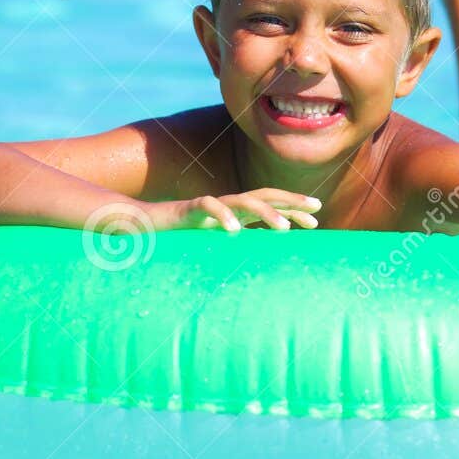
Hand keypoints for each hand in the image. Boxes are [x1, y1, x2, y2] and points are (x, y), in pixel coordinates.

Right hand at [150, 189, 321, 232]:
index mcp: (235, 212)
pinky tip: (235, 230)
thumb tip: (261, 263)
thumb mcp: (216, 244)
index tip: (316, 221)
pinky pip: (209, 207)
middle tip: (316, 209)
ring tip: (284, 228)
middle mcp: (226, 204)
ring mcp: (209, 204)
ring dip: (266, 212)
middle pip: (264, 196)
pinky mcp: (188, 208)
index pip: (270, 205)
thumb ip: (236, 247)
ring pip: (243, 201)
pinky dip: (223, 216)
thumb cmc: (180, 236)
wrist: (142, 224)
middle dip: (291, 201)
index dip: (293, 210)